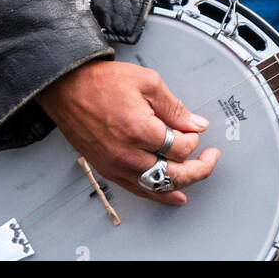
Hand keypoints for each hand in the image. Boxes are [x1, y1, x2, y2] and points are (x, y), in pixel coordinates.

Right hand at [36, 59, 220, 205]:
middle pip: (173, 173)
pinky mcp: (107, 170)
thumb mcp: (147, 82)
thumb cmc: (101, 82)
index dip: (193, 138)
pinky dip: (158, 195)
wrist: (68, 88)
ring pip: (157, 187)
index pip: (180, 146)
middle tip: (210, 158)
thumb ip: (174, 106)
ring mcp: (116, 165)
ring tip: (197, 176)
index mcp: (139, 129)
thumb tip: (195, 124)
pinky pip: (138, 190)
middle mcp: (127, 153)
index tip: (195, 129)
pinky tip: (172, 196)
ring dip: (181, 184)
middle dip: (198, 168)